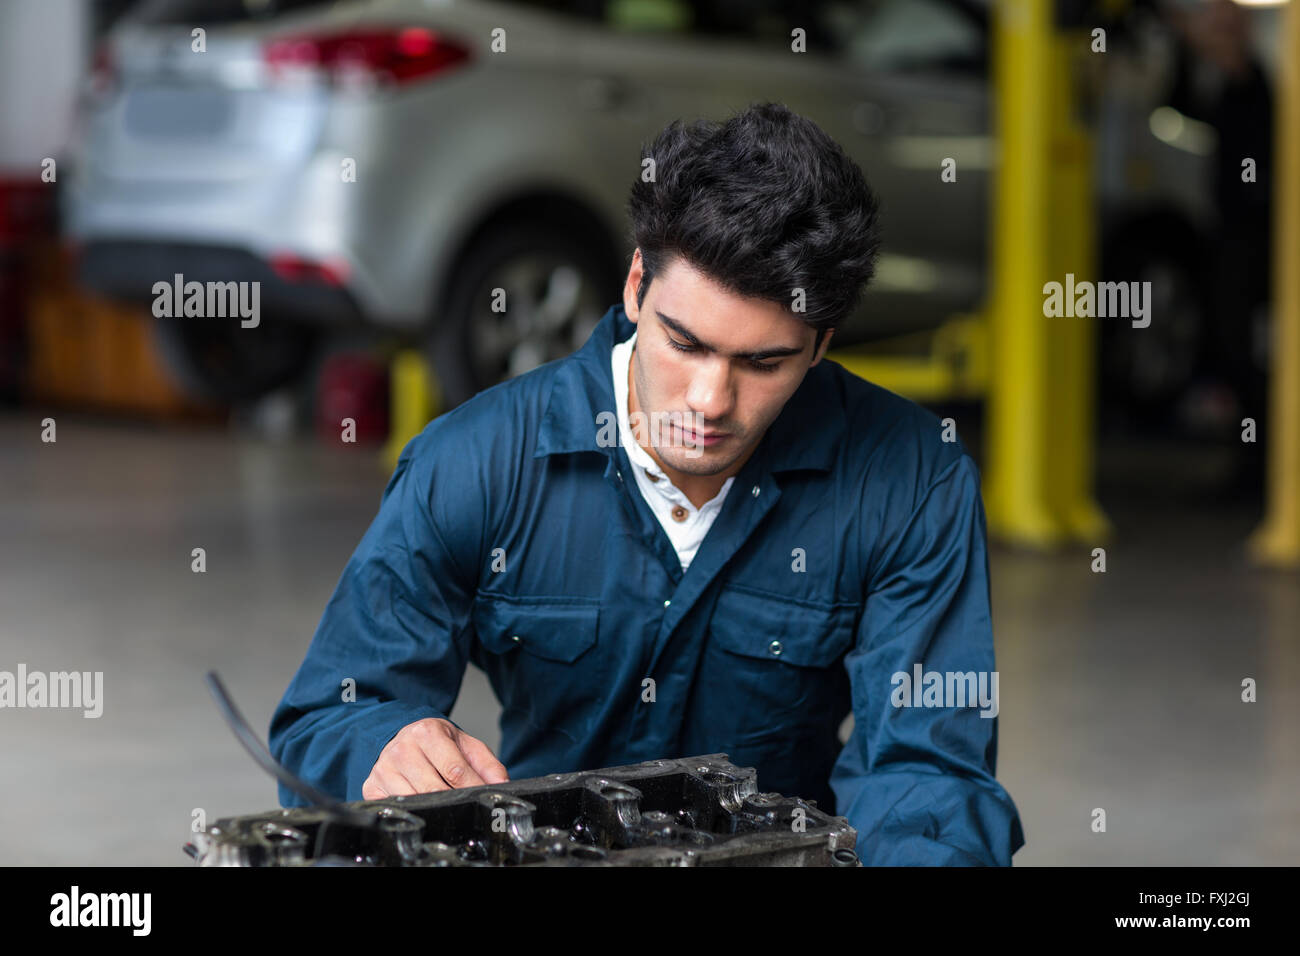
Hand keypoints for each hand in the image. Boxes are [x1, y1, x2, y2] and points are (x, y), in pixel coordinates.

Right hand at [362, 718, 508, 798]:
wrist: (401, 737)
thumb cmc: (436, 743)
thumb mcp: (465, 745)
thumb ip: (488, 765)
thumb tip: (501, 785)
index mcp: (427, 732)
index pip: (455, 770)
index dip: (472, 787)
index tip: (481, 796)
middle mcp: (402, 748)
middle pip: (434, 788)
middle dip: (453, 798)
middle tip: (462, 802)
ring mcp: (384, 768)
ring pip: (414, 800)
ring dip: (432, 805)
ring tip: (441, 798)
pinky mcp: (372, 786)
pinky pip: (395, 807)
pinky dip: (411, 809)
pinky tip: (418, 800)